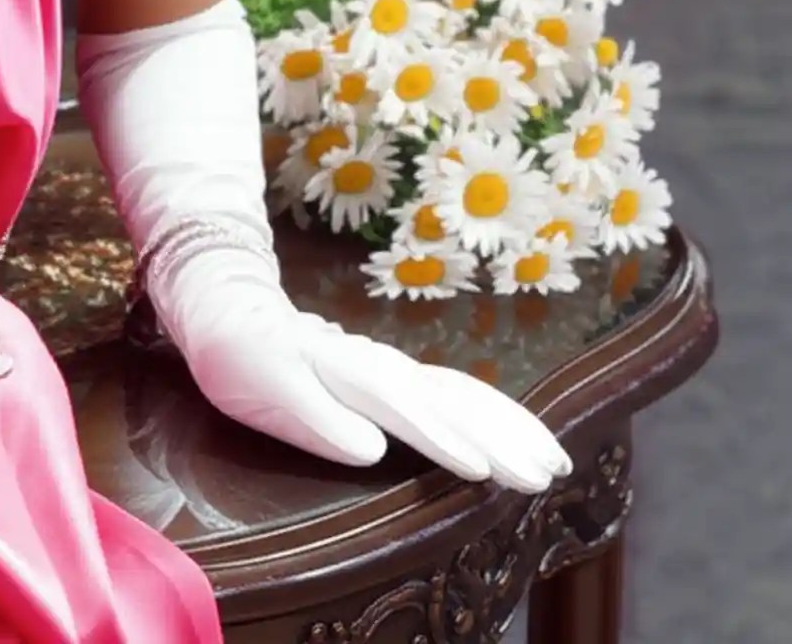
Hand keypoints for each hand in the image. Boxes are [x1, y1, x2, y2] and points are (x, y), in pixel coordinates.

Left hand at [160, 249, 571, 493]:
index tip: (481, 469)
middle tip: (545, 476)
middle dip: (503, 439)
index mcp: (352, 373)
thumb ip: (317, 417)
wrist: (237, 315)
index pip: (406, 408)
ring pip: (467, 396)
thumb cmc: (245, 359)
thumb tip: (372, 450)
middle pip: (454, 401)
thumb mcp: (266, 386)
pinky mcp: (402, 381)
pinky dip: (498, 416)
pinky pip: (459, 395)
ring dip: (513, 428)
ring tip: (555, 464)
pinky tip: (525, 436)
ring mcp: (398, 372)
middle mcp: (386, 370)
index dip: (442, 438)